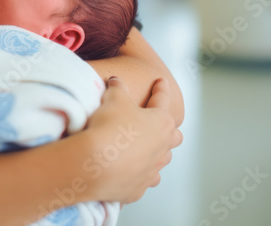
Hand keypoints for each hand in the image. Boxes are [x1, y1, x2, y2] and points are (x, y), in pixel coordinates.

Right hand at [82, 78, 181, 203]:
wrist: (96, 163)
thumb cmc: (110, 128)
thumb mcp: (114, 98)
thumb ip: (118, 88)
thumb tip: (116, 82)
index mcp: (161, 122)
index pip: (162, 100)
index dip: (161, 89)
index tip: (161, 82)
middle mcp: (162, 148)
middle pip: (174, 137)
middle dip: (169, 129)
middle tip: (161, 122)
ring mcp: (151, 170)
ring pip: (162, 161)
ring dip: (157, 154)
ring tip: (148, 149)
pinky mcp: (137, 189)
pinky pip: (143, 181)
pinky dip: (138, 175)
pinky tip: (130, 172)